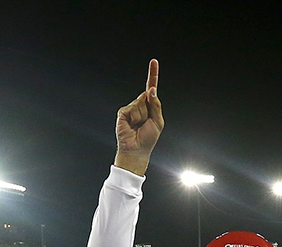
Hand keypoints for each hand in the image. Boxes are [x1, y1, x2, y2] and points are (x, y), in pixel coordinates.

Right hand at [114, 59, 162, 175]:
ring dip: (142, 115)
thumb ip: (156, 104)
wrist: (137, 150)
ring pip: (140, 103)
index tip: (154, 61)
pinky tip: (132, 125)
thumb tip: (150, 89)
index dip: (153, 75)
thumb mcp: (158, 121)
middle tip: (146, 123)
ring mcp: (131, 108)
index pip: (151, 88)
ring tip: (139, 126)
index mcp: (149, 106)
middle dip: (149, 108)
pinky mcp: (123, 113)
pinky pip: (131, 108)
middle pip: (147, 96)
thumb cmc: (148, 138)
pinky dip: (134, 117)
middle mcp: (140, 105)